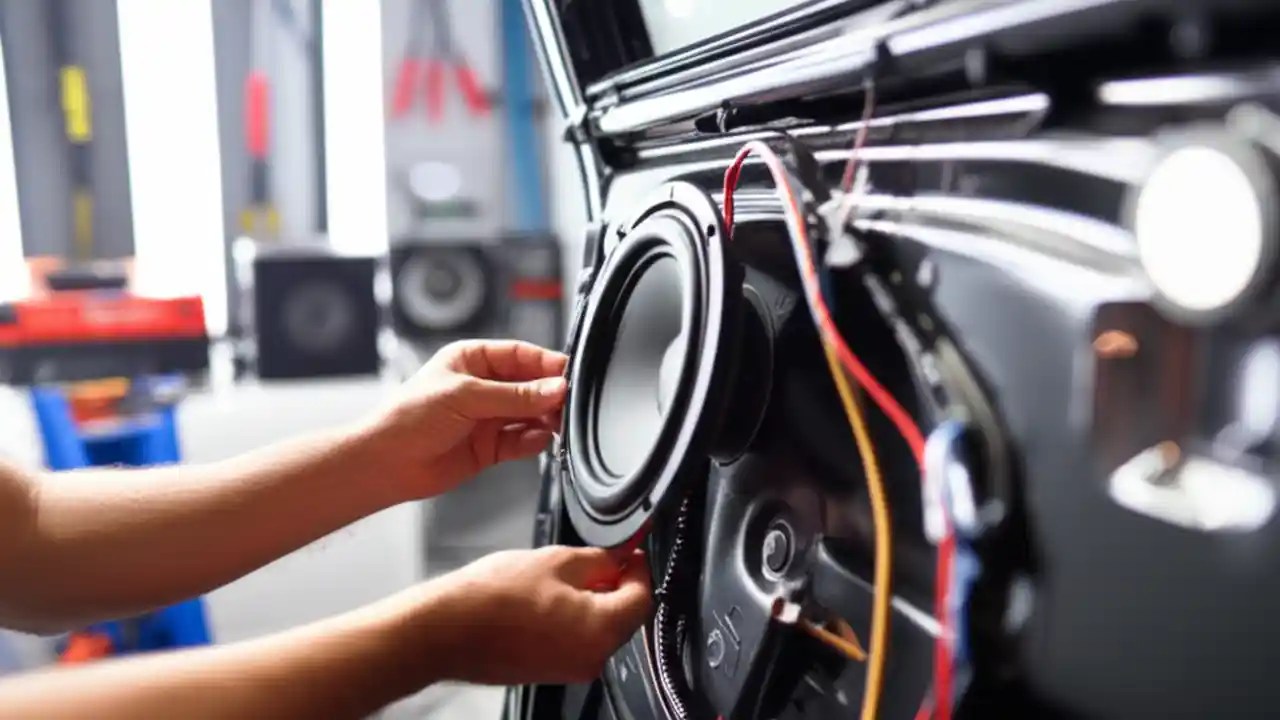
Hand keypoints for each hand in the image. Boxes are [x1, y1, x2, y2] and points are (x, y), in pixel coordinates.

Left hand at [368, 340, 567, 498]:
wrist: (387, 463)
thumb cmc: (409, 417)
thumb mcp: (465, 396)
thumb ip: (514, 396)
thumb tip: (555, 389)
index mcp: (473, 360)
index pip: (520, 355)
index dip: (546, 364)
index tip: (568, 374)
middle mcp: (483, 386)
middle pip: (530, 386)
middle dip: (549, 395)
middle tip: (566, 404)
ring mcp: (488, 417)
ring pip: (530, 415)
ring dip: (545, 420)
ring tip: (557, 424)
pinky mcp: (490, 447)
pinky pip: (522, 441)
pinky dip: (533, 442)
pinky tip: (537, 441)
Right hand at [412, 546, 652, 684]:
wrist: (446, 631)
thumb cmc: (494, 596)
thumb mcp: (555, 561)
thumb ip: (598, 560)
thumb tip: (619, 558)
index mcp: (602, 630)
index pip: (642, 597)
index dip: (638, 568)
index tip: (630, 551)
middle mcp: (593, 658)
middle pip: (624, 617)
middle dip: (616, 585)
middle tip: (598, 558)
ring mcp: (571, 670)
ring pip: (599, 630)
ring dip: (593, 601)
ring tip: (562, 576)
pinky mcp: (550, 672)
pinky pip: (576, 642)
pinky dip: (572, 619)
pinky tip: (547, 598)